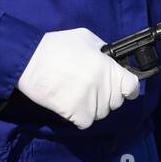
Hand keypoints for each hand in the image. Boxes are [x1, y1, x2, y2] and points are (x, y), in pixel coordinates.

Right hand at [16, 28, 140, 129]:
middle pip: (115, 102)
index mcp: (107, 66)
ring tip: (75, 94)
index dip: (128, 89)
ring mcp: (90, 100)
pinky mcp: (76, 112)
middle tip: (88, 87)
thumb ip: (102, 52)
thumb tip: (110, 61)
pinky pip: (86, 122)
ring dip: (91, 108)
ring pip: (100, 113)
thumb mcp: (86, 39)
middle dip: (105, 97)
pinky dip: (79, 117)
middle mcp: (102, 84)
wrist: (29, 61)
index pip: (131, 86)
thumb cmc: (56, 47)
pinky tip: (69, 104)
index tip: (123, 90)